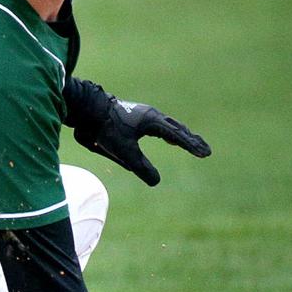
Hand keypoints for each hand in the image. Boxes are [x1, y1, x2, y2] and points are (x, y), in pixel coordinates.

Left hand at [73, 99, 211, 186]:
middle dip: (190, 140)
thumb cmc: (104, 128)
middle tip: (204, 150)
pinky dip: (167, 132)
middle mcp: (151, 115)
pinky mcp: (133, 116)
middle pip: (177, 129)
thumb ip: (140, 167)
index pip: (178, 136)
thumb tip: (156, 182)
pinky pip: (156, 125)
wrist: (85, 109)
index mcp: (153, 121)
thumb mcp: (123, 151)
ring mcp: (142, 114)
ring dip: (179, 135)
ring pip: (167, 126)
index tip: (205, 154)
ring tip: (188, 143)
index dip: (191, 146)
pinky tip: (165, 137)